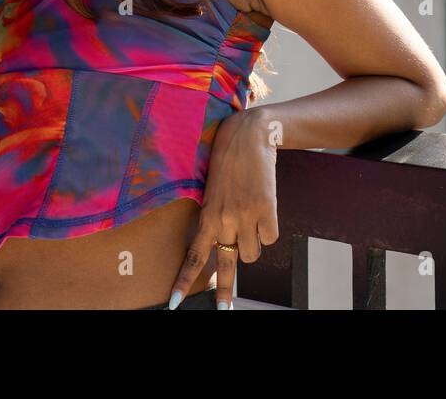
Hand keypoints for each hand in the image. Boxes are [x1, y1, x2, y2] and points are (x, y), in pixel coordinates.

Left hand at [167, 108, 277, 308]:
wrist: (249, 135)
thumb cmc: (227, 159)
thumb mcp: (212, 189)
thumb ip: (215, 215)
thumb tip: (225, 241)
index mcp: (207, 215)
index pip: (194, 256)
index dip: (183, 282)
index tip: (173, 304)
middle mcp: (225, 220)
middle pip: (229, 265)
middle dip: (226, 291)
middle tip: (224, 309)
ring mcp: (247, 216)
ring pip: (253, 253)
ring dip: (253, 243)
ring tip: (251, 219)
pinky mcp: (267, 209)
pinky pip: (272, 238)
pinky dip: (270, 229)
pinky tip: (265, 210)